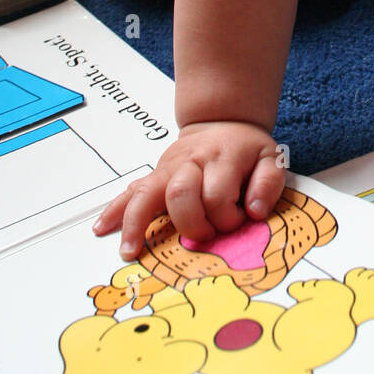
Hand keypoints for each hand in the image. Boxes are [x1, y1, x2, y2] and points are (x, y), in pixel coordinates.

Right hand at [92, 121, 285, 259]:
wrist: (224, 122)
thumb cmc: (247, 150)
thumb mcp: (271, 159)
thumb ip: (268, 185)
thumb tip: (254, 212)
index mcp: (223, 158)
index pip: (218, 196)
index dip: (228, 217)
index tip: (239, 221)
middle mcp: (191, 162)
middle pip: (180, 194)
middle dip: (191, 224)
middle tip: (204, 236)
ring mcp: (168, 167)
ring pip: (147, 192)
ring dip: (136, 222)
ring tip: (129, 251)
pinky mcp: (155, 174)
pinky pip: (131, 190)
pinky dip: (115, 209)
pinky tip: (102, 227)